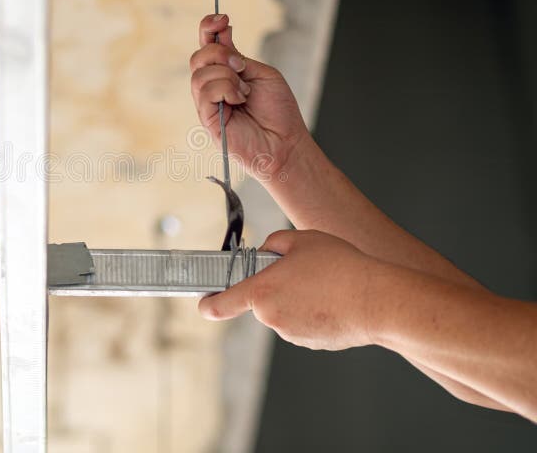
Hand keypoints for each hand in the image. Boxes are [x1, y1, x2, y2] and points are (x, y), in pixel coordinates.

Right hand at [190, 14, 308, 178]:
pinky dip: (225, 89)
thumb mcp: (261, 73)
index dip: (208, 28)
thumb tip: (222, 33)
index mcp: (224, 73)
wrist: (285, 142)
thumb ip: (238, 56)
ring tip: (245, 90)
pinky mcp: (207, 119)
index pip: (206, 45)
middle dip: (220, 53)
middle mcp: (212, 87)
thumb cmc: (278, 111)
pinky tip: (240, 100)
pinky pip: (205, 92)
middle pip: (198, 57)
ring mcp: (207, 104)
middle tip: (242, 66)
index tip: (224, 19)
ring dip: (226, 75)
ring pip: (199, 74)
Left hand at [199, 230, 378, 350]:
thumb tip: (267, 252)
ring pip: (283, 312)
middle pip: (260, 301)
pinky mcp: (311, 343)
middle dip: (273, 287)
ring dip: (294, 299)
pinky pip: (302, 323)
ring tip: (323, 283)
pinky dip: (311, 312)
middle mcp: (271, 317)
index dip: (207, 302)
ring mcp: (291, 334)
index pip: (218, 305)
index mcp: (261, 292)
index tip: (204, 299)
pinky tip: (332, 299)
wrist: (379, 300)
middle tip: (298, 271)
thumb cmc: (341, 267)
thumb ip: (274, 244)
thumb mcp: (300, 239)